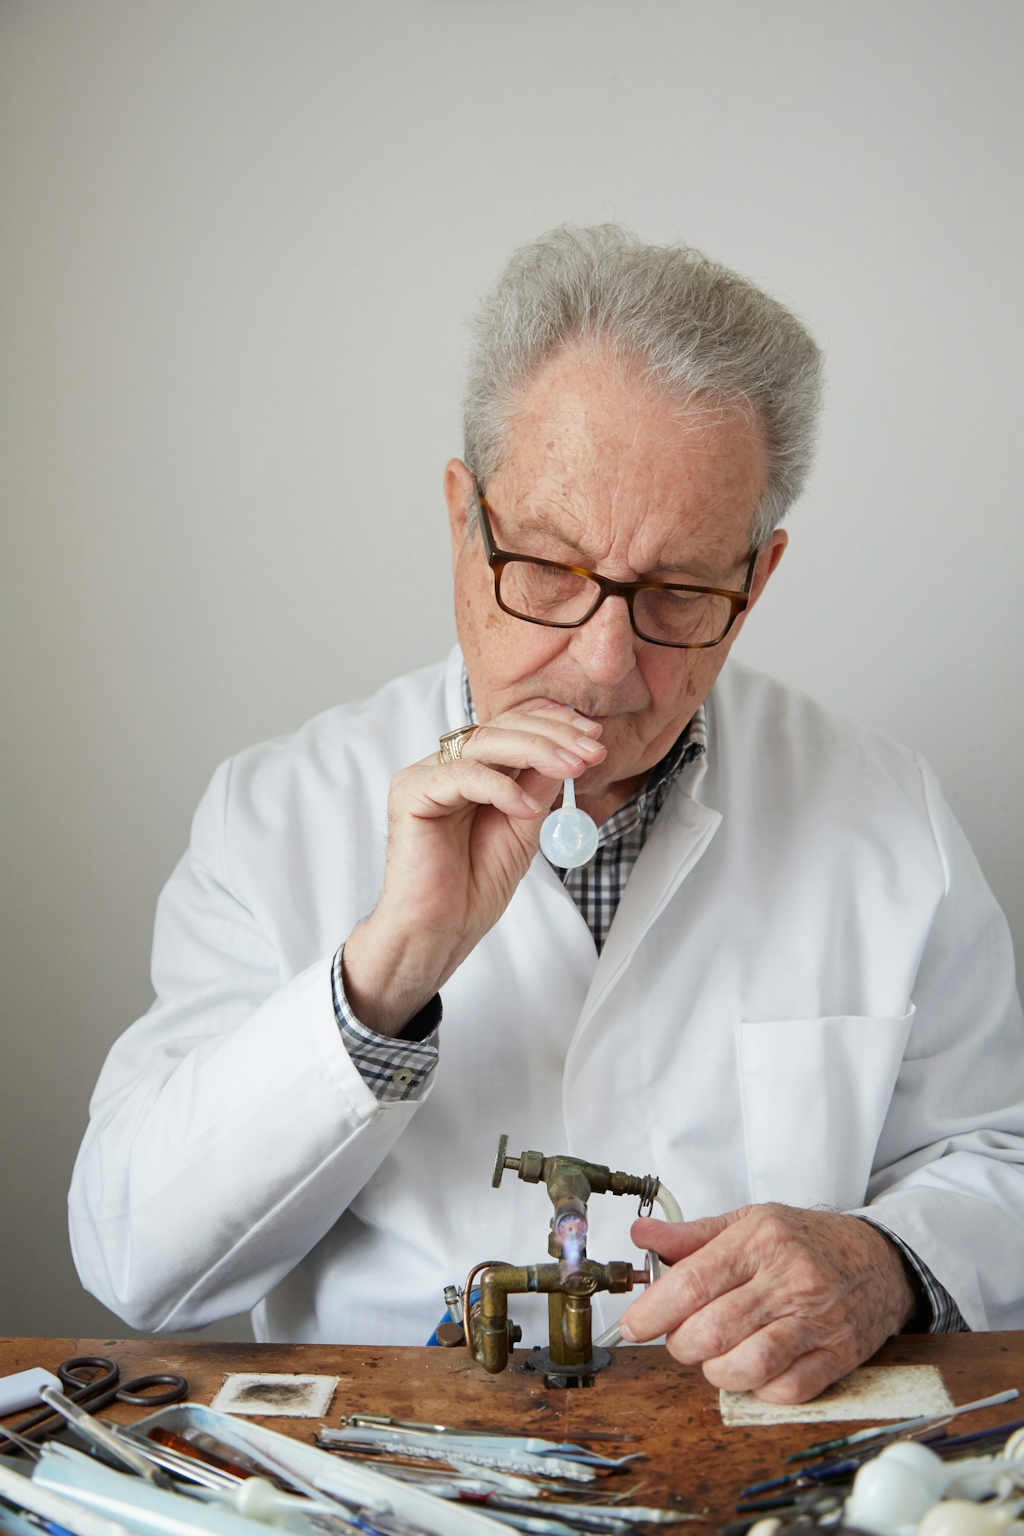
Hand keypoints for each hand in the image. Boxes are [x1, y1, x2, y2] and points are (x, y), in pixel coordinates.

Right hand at [341, 705, 605, 1033]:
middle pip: (500, 728)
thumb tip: (571, 752)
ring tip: (572, 767)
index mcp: (470, 770)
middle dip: (552, 735)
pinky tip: (527, 806)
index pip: (512, 730)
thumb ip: (539, 788)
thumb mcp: (523, 829)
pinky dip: (500, 786)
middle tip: (591, 749)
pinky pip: (461, 775)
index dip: (554, 727)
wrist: (439, 932)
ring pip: (483, 742)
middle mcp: (445, 766)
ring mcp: (425, 776)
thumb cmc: (473, 887)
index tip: (594, 737)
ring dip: (536, 750)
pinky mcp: (411, 794)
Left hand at [618, 1204, 915, 1402]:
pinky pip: (786, 1389)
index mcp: (760, 1240)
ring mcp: (817, 1320)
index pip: (692, 1283)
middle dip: (682, 1344)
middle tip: (681, 1338)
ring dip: (716, 1371)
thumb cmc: (806, 1241)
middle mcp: (788, 1279)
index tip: (634, 1325)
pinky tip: (753, 1370)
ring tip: (714, 1356)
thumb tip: (641, 1235)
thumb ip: (692, 1235)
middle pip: (713, 1330)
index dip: (654, 1311)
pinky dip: (758, 1389)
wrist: (879, 1259)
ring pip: (747, 1365)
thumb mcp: (749, 1222)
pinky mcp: (839, 1354)